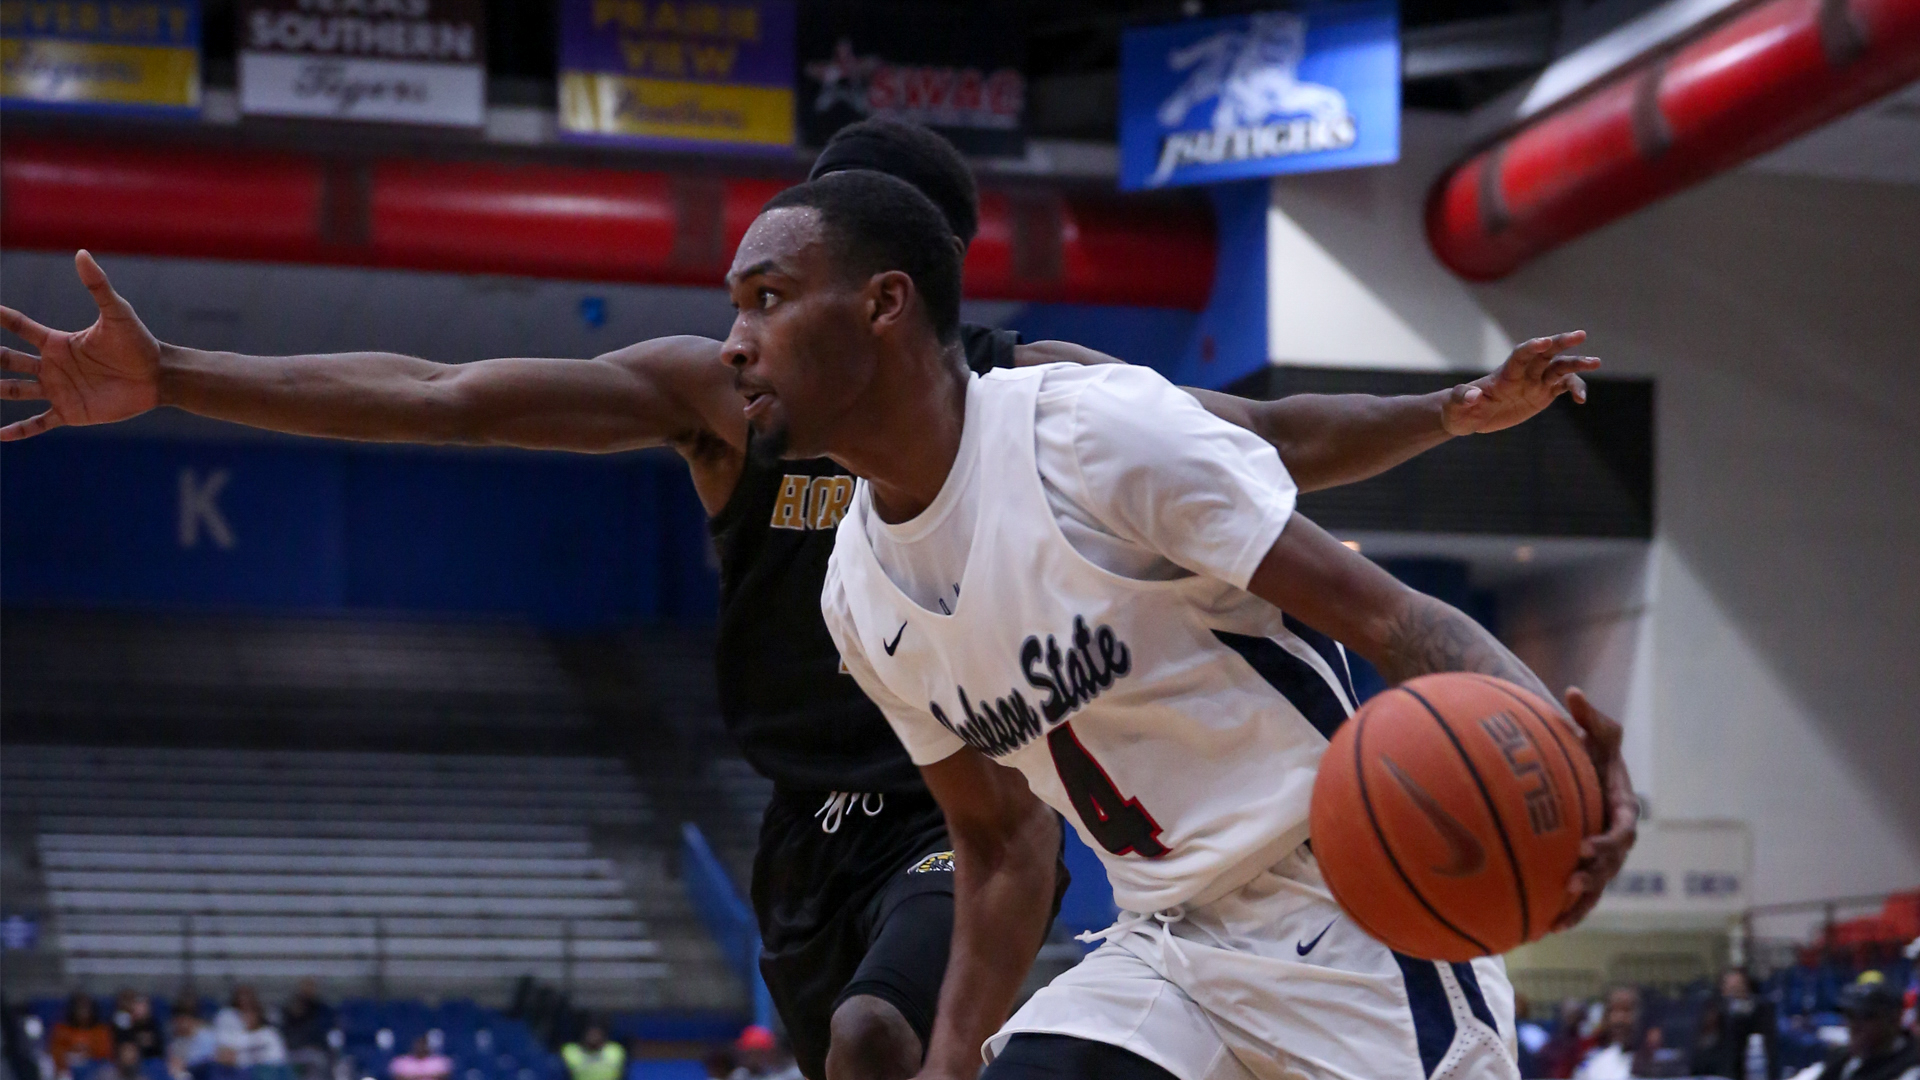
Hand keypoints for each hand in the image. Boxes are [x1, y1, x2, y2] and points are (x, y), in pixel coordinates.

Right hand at [0, 250, 162, 439]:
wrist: (158, 376)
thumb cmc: (139, 342)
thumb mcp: (116, 313)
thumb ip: (97, 286)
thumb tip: (82, 254)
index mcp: (58, 342)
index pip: (20, 327)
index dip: (0, 317)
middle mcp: (52, 366)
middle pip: (9, 360)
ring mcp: (59, 390)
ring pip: (16, 390)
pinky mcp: (71, 412)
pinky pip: (38, 423)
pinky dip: (18, 430)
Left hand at [1441, 331, 1600, 436]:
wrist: (1468, 417)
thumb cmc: (1458, 409)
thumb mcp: (1456, 405)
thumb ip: (1463, 397)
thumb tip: (1474, 394)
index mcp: (1504, 374)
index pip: (1520, 356)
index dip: (1531, 348)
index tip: (1544, 341)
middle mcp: (1523, 374)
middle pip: (1545, 354)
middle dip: (1561, 343)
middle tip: (1580, 334)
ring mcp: (1534, 383)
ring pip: (1559, 368)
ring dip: (1577, 364)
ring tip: (1596, 362)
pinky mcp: (1542, 394)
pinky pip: (1563, 387)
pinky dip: (1575, 389)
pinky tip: (1582, 399)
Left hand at [1553, 686, 1638, 930]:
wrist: (1576, 766)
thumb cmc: (1586, 745)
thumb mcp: (1595, 729)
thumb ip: (1591, 716)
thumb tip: (1573, 693)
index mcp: (1622, 808)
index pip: (1622, 829)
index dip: (1608, 842)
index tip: (1587, 848)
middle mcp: (1614, 837)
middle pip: (1610, 866)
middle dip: (1592, 878)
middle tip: (1569, 884)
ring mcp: (1599, 855)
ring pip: (1594, 887)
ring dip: (1578, 906)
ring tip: (1555, 923)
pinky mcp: (1581, 866)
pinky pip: (1575, 893)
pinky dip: (1563, 910)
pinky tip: (1539, 928)